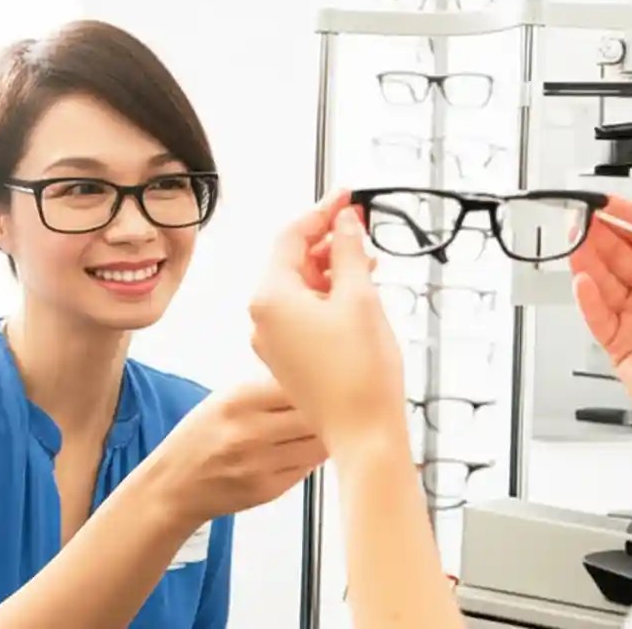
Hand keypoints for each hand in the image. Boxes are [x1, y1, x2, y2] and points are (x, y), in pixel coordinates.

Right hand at [163, 378, 327, 523]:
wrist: (174, 486)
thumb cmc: (201, 437)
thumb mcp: (225, 398)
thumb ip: (267, 387)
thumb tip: (312, 374)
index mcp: (239, 401)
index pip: (298, 385)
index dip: (318, 384)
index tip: (327, 382)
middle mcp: (250, 432)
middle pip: (314, 415)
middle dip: (328, 410)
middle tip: (335, 407)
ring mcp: (261, 464)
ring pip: (318, 445)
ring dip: (326, 435)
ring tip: (323, 428)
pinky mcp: (269, 489)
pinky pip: (308, 468)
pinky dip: (312, 458)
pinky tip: (302, 450)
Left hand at [248, 190, 406, 457]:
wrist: (363, 434)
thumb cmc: (360, 374)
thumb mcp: (360, 296)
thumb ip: (350, 251)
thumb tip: (345, 222)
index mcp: (270, 297)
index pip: (291, 236)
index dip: (323, 211)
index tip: (348, 197)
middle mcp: (263, 318)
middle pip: (293, 261)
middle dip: (329, 241)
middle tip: (362, 225)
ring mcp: (274, 341)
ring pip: (301, 288)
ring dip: (332, 270)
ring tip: (368, 260)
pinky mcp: (289, 359)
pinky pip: (304, 314)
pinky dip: (329, 297)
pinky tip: (357, 293)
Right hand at [569, 196, 631, 468]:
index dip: (629, 216)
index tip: (607, 203)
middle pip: (622, 253)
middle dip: (601, 234)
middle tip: (581, 218)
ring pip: (605, 278)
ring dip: (588, 259)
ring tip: (575, 242)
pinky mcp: (619, 342)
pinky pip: (596, 313)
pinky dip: (586, 296)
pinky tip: (582, 280)